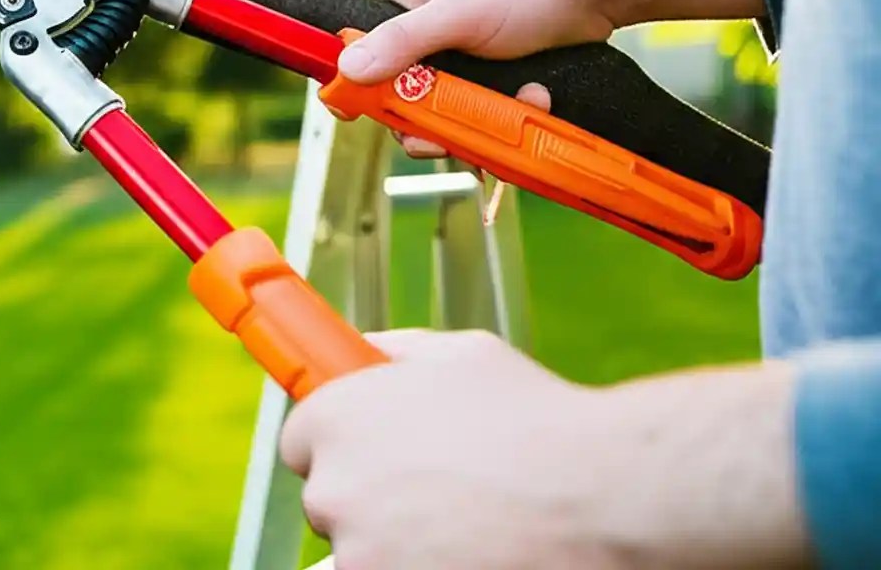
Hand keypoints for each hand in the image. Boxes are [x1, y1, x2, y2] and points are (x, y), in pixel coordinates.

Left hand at [281, 330, 615, 568]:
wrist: (599, 496)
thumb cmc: (535, 421)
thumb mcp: (462, 357)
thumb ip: (396, 351)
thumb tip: (363, 349)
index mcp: (335, 420)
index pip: (298, 442)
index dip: (342, 446)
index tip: (372, 453)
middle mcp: (333, 489)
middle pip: (329, 499)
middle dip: (371, 495)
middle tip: (438, 488)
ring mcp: (358, 554)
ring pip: (360, 550)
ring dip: (395, 541)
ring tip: (465, 522)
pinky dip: (419, 567)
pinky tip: (470, 550)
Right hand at [339, 0, 614, 157]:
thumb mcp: (459, 15)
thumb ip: (404, 41)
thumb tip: (348, 69)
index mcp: (397, 9)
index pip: (354, 57)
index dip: (357, 91)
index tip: (369, 117)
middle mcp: (417, 39)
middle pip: (395, 102)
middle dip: (427, 124)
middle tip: (449, 137)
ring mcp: (451, 66)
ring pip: (436, 119)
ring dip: (474, 125)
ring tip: (519, 105)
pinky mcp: (481, 85)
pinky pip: (473, 120)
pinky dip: (500, 122)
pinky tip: (533, 102)